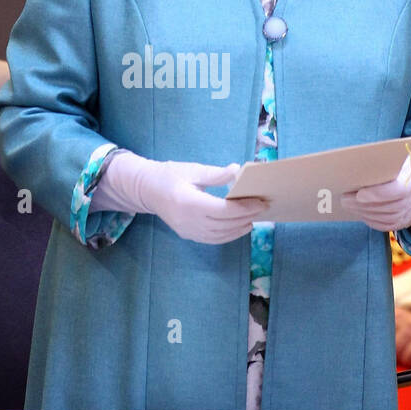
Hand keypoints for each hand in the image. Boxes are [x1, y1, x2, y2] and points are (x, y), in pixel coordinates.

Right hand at [102, 152, 268, 243]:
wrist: (147, 189)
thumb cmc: (169, 175)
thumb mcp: (193, 170)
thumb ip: (216, 174)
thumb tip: (237, 171)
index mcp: (188, 202)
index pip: (223, 210)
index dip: (244, 208)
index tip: (260, 202)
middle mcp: (187, 221)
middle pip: (224, 224)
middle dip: (246, 217)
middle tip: (263, 208)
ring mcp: (187, 231)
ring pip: (220, 235)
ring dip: (240, 228)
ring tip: (255, 218)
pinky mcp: (187, 235)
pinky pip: (212, 239)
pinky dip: (229, 235)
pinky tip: (240, 227)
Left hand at [341, 149, 410, 231]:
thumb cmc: (402, 167)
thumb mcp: (396, 161)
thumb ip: (382, 167)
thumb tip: (355, 168)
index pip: (396, 191)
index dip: (377, 194)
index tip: (359, 194)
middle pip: (388, 207)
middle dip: (363, 205)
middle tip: (344, 199)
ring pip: (386, 219)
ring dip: (364, 213)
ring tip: (348, 205)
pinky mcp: (405, 223)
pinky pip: (387, 226)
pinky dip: (371, 220)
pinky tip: (359, 213)